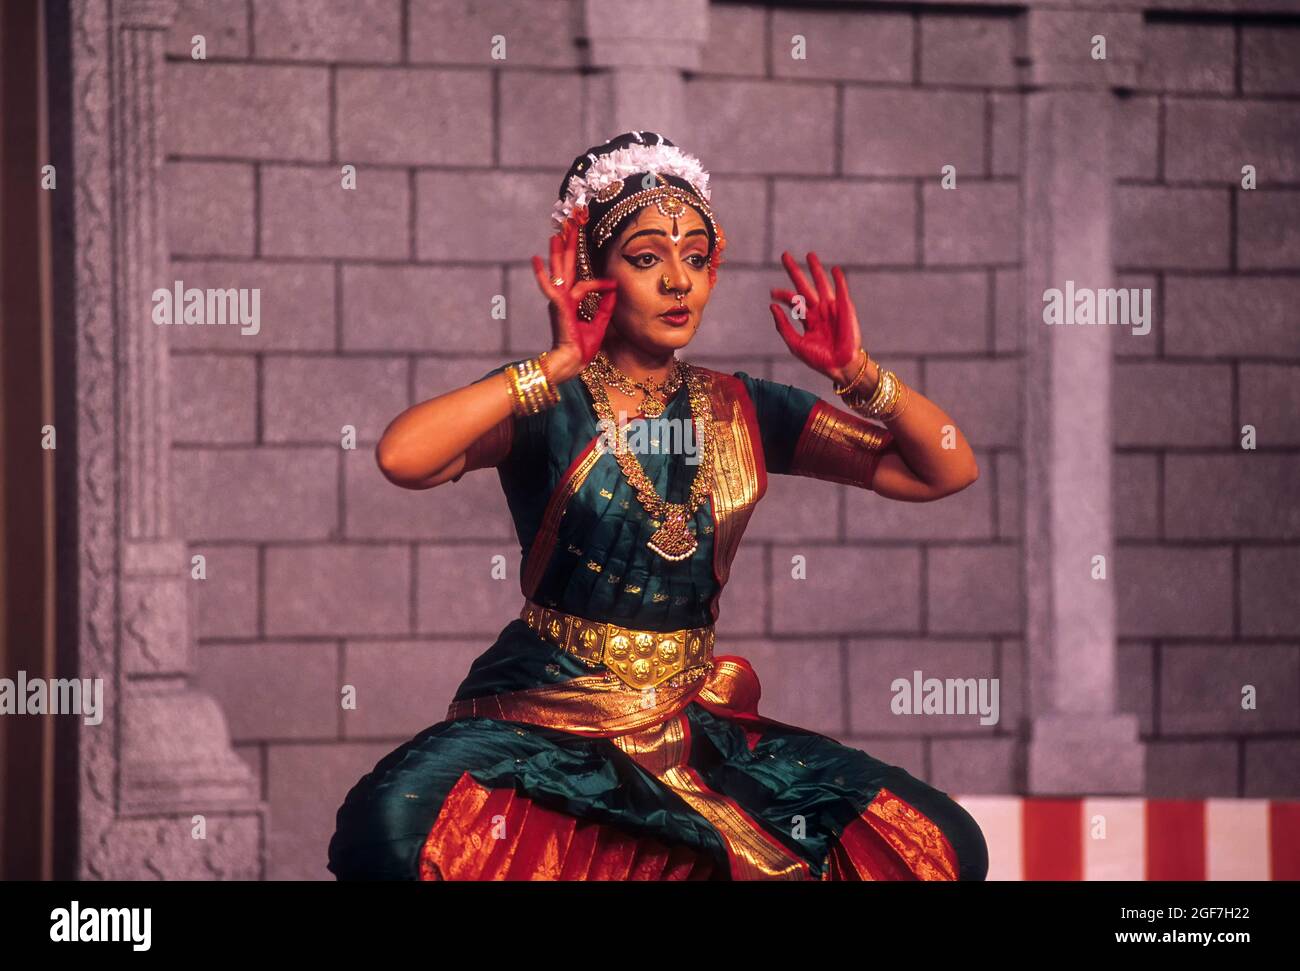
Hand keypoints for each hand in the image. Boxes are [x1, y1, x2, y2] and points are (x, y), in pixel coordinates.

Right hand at [531, 223, 616, 381]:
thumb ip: (605, 307)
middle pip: (567, 266)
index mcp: (572, 302)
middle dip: (570, 246)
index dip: (600, 282)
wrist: (572, 362)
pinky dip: (542, 274)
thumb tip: (614, 290)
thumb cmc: (582, 348)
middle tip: (570, 225)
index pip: (584, 282)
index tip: (614, 285)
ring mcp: (559, 300)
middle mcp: (563, 298)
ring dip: (558, 251)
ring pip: (559, 270)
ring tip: (557, 232)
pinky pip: (552, 286)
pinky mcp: (558, 305)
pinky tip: (535, 259)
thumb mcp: (599, 324)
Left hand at [769, 251, 863, 382]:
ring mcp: (832, 308)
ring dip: (816, 270)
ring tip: (809, 255)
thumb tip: (772, 305)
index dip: (782, 294)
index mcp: (807, 319)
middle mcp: (819, 311)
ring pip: (821, 284)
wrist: (839, 366)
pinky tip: (834, 270)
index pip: (793, 300)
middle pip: (805, 286)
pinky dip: (839, 280)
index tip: (772, 292)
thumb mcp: (795, 343)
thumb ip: (783, 325)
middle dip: (795, 271)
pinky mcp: (845, 308)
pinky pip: (841, 291)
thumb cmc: (818, 359)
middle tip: (784, 255)